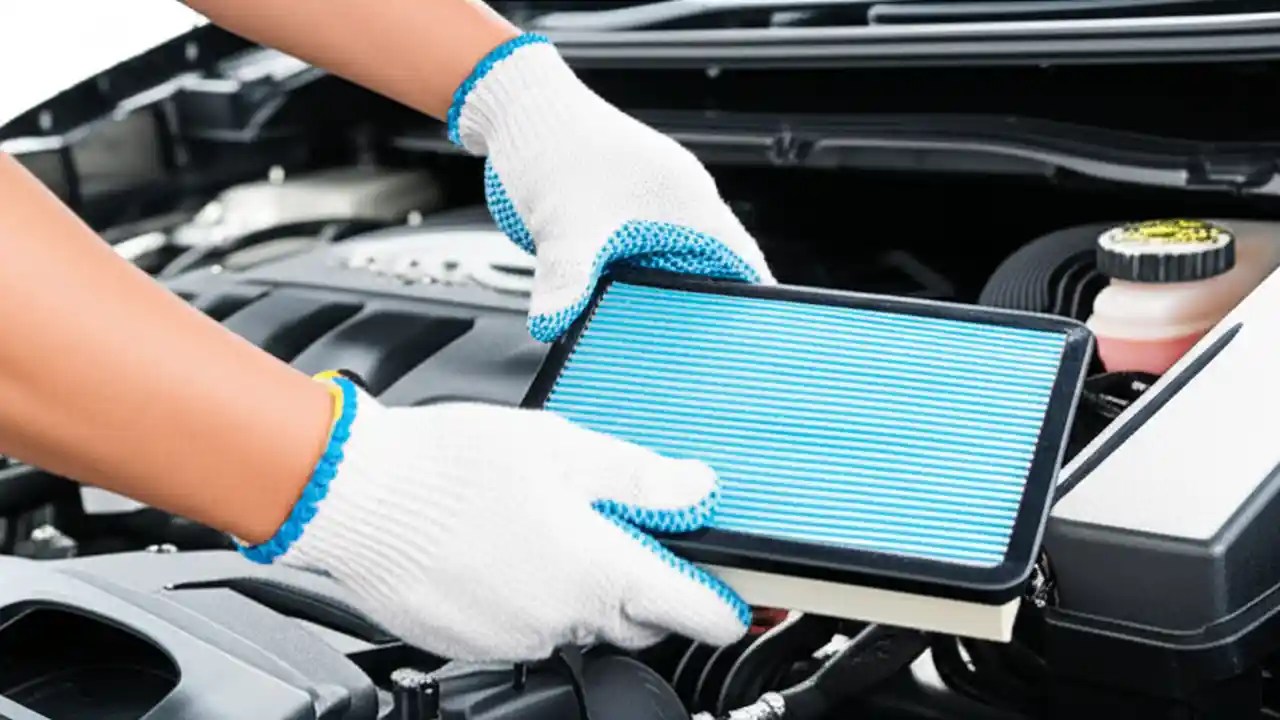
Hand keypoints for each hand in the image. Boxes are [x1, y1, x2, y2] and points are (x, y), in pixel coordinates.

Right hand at [240, 377, 749, 661]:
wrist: (356, 496)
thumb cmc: (449, 466)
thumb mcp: (562, 448)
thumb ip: (638, 477)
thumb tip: (696, 488)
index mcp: (597, 572)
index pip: (690, 612)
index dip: (720, 607)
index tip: (733, 605)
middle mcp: (562, 618)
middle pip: (635, 621)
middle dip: (642, 589)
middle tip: (615, 536)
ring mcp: (516, 637)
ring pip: (575, 625)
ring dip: (577, 589)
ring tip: (539, 530)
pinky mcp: (475, 644)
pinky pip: (524, 629)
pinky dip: (527, 599)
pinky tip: (499, 552)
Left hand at [448, 34, 774, 341]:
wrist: (518, 108)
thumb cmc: (553, 144)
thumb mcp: (562, 226)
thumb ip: (564, 281)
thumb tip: (553, 325)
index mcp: (689, 200)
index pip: (742, 261)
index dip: (748, 302)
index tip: (743, 339)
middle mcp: (679, 200)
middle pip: (709, 270)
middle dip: (698, 309)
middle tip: (687, 350)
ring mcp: (651, 203)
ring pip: (671, 264)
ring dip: (660, 294)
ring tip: (648, 333)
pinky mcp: (622, 209)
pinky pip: (640, 254)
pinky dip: (633, 279)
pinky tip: (611, 299)